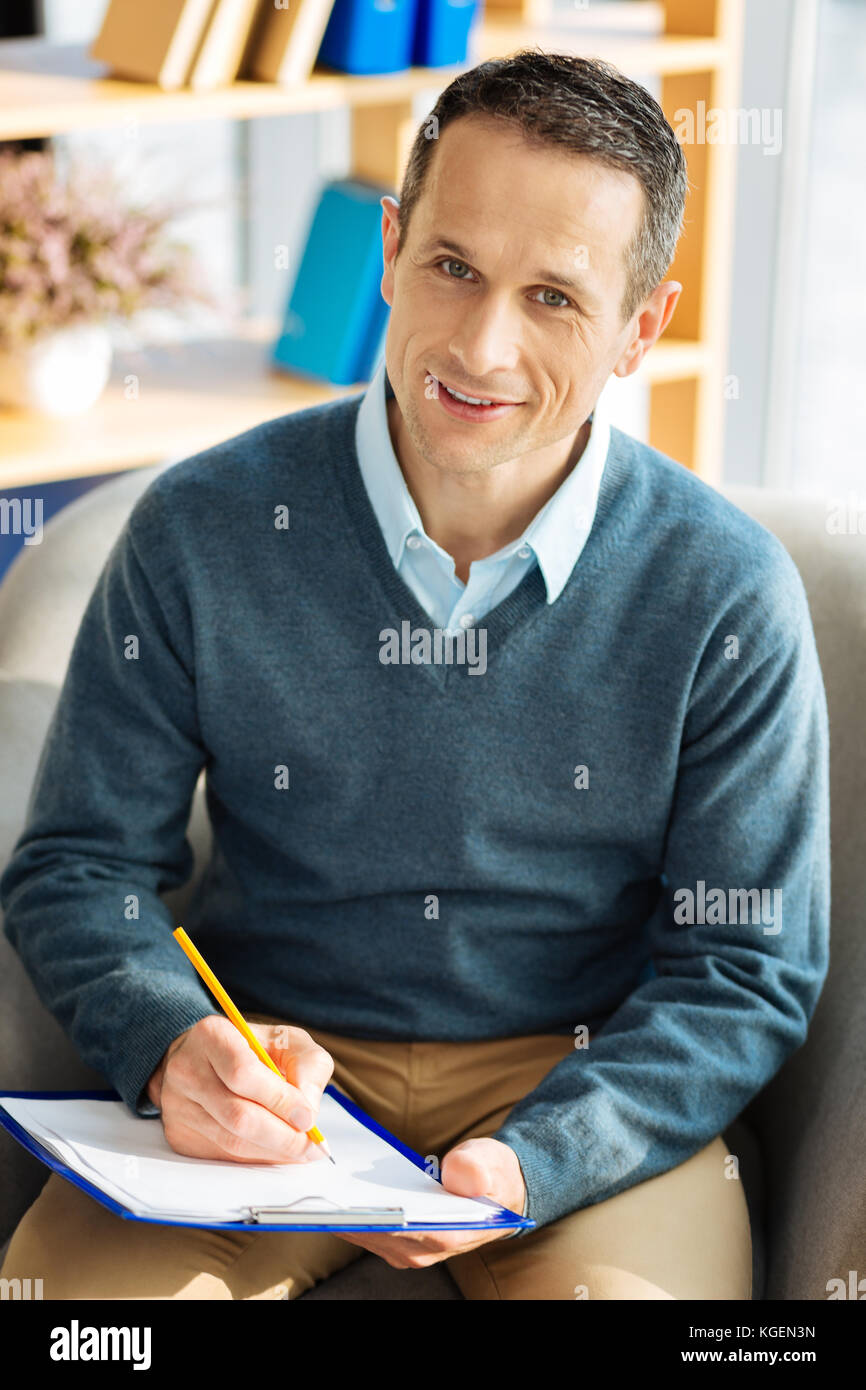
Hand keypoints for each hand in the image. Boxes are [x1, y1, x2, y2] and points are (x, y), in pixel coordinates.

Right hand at [146, 1015, 333, 1163]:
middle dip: (282, 1136)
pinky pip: (225, 1155)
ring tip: (301, 1151)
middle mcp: (187, 1071)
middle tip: (311, 1146)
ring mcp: (178, 1106)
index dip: (280, 1100)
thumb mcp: (284, 1039)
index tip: (308, 1118)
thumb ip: (307, 1064)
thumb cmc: (248, 1047)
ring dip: (273, 1151)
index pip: (243, 1073)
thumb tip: (308, 1109)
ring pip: (232, 1141)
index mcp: (212, 1036)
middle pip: (238, 1115)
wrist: (199, 1058)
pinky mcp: (180, 1134)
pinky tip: (276, 1151)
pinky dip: (258, 1157)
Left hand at [336, 1137, 525, 1266]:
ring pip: (362, 1233)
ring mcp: (405, 1250)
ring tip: (316, 1182)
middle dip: (345, 1210)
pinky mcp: (394, 1241)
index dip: (370, 1215)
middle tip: (317, 1183)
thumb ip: (477, 1168)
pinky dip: (345, 1211)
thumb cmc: (493, 1176)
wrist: (497, 1193)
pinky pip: (362, 1229)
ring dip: (339, 1211)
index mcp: (447, 1236)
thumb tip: (455, 1174)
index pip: (400, 1230)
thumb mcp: (493, 1163)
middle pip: (373, 1233)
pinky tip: (330, 1188)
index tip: (341, 1196)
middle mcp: (422, 1251)